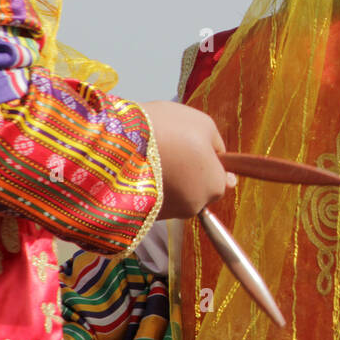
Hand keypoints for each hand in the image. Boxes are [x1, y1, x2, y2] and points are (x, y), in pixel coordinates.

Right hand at [141, 101, 235, 218]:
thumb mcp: (204, 125)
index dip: (208, 162)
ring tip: (152, 157)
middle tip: (171, 149)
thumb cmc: (166, 130)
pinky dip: (150, 188)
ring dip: (169, 180)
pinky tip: (139, 169)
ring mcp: (168, 214)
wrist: (117, 143)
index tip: (193, 148)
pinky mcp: (143, 215)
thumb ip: (217, 145)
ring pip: (175, 195)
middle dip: (188, 173)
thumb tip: (221, 158)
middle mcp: (195, 206)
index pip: (220, 179)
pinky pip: (154, 200)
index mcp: (215, 186)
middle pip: (197, 189)